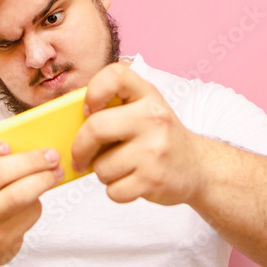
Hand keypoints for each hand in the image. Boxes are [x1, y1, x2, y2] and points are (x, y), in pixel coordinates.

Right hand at [0, 130, 63, 266]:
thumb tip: (12, 134)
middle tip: (51, 155)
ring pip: (17, 196)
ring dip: (43, 180)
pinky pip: (27, 213)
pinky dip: (38, 200)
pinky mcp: (0, 240)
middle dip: (30, 161)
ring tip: (56, 171)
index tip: (7, 145)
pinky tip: (40, 194)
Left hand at [71, 63, 205, 205]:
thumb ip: (113, 107)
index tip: (88, 111)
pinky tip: (132, 181)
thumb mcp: (144, 110)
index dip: (93, 92)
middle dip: (80, 148)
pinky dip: (116, 190)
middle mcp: (154, 118)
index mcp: (148, 95)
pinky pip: (113, 190)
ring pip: (102, 166)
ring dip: (103, 173)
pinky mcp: (154, 180)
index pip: (115, 75)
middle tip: (79, 158)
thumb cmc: (160, 137)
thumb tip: (67, 126)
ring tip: (121, 167)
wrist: (198, 168)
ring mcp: (155, 150)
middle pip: (95, 128)